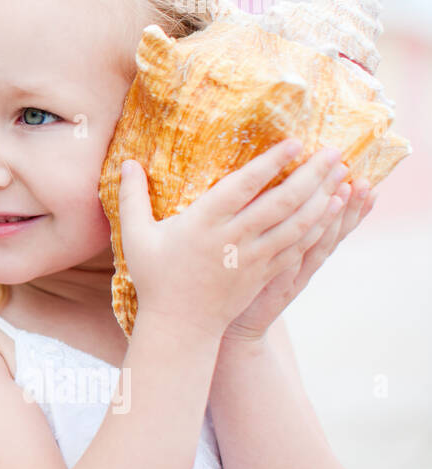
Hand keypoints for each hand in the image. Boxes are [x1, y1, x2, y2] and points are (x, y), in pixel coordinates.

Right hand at [117, 138, 354, 341]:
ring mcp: (254, 257)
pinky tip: (334, 207)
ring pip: (298, 223)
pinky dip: (321, 224)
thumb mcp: (136, 236)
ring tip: (342, 173)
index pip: (243, 187)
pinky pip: (300, 246)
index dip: (270, 163)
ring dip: (323, 196)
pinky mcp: (266, 273)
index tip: (295, 142)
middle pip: (281, 202)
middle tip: (333, 151)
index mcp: (203, 224)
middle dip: (311, 174)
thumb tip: (127, 162)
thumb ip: (131, 197)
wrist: (181, 325)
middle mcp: (234, 238)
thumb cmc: (156, 277)